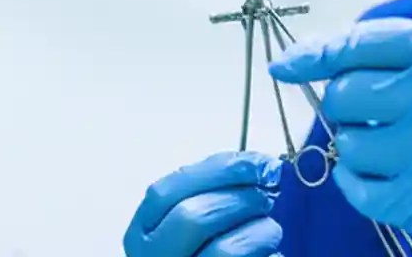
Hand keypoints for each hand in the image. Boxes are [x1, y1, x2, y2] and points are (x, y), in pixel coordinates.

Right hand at [123, 151, 283, 256]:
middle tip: (267, 196)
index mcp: (142, 235)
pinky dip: (270, 256)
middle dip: (241, 198)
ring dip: (262, 231)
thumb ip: (210, 189)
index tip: (257, 163)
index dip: (219, 171)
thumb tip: (258, 164)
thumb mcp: (189, 219)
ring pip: (227, 250)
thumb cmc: (203, 250)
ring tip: (269, 231)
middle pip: (193, 217)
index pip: (166, 192)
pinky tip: (268, 253)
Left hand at [268, 17, 411, 256]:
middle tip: (366, 114)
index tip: (290, 65)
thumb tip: (361, 65)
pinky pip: (360, 187)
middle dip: (346, 103)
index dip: (319, 53)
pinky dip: (358, 182)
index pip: (364, 42)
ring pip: (350, 141)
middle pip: (348, 92)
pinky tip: (379, 177)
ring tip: (391, 149)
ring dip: (357, 145)